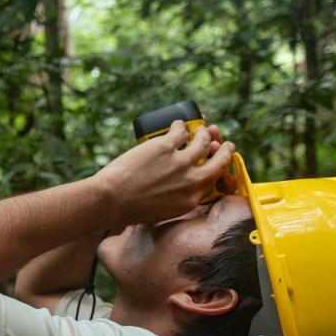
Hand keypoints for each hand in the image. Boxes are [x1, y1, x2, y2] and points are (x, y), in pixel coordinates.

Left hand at [96, 120, 234, 225]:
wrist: (110, 201)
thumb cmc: (129, 209)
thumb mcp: (162, 212)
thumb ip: (177, 200)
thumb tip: (182, 187)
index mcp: (191, 201)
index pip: (214, 181)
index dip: (217, 169)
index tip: (217, 162)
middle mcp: (191, 182)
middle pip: (219, 162)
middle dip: (225, 151)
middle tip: (225, 144)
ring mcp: (180, 163)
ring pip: (203, 141)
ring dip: (205, 133)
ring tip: (202, 129)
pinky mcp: (165, 147)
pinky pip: (181, 130)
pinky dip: (181, 125)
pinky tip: (178, 124)